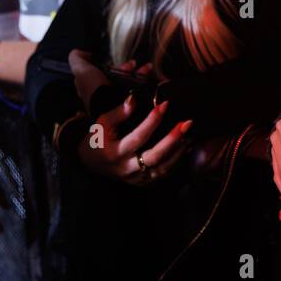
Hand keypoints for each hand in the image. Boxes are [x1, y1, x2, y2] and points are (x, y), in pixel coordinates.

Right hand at [71, 50, 190, 184]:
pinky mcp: (143, 183)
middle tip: (187, 123)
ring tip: (189, 134)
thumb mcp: (102, 123)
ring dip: (179, 151)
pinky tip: (185, 147)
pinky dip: (177, 161)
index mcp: (115, 153)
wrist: (92, 164)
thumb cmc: (97, 139)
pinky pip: (163, 174)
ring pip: (163, 168)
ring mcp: (136, 178)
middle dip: (173, 140)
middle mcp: (126, 168)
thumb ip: (120, 112)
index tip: (165, 104)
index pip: (138, 137)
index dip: (152, 121)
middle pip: (154, 157)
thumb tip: (135, 98)